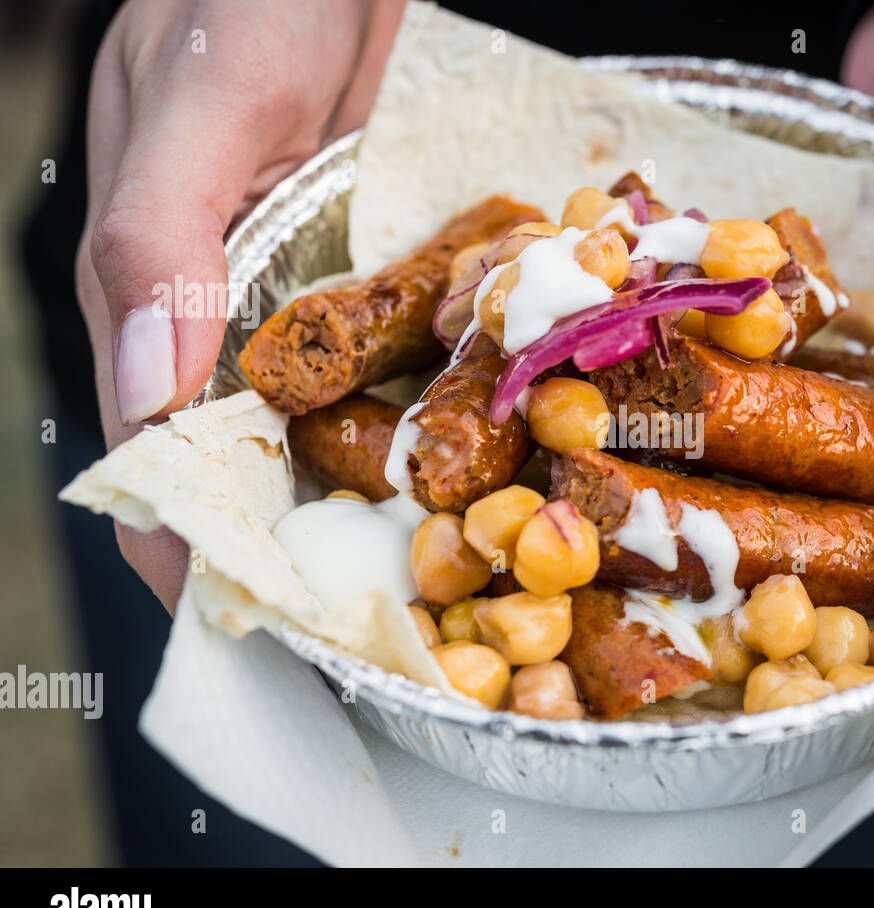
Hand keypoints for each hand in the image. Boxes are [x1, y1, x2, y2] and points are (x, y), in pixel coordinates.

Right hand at [75, 0, 404, 611]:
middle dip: (316, 537)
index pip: (162, 446)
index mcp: (157, 285)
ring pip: (344, 416)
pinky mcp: (390, 260)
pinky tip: (503, 448)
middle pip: (264, 455)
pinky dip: (451, 400)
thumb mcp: (203, 100)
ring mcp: (320, 288)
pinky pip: (419, 348)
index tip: (262, 621)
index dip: (201, 542)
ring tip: (461, 560)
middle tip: (394, 611)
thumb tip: (150, 389)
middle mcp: (240, 305)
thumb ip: (161, 235)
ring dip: (393, 485)